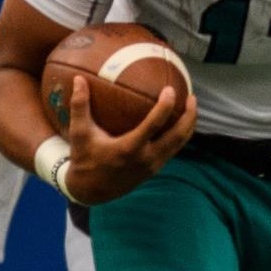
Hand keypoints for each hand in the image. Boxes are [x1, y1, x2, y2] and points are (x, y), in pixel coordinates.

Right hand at [62, 76, 197, 205]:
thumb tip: (78, 79)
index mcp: (129, 149)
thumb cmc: (84, 159)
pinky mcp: (155, 169)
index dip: (165, 107)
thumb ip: (80, 106)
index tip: (170, 90)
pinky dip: (180, 134)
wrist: (90, 191)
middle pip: (177, 136)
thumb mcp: (79, 134)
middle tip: (192, 97)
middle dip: (189, 116)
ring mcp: (153, 165)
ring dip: (189, 125)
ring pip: (180, 144)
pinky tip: (179, 120)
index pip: (153, 125)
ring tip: (191, 106)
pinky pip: (174, 149)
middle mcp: (145, 158)